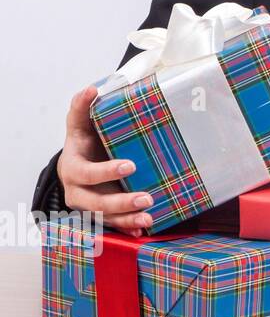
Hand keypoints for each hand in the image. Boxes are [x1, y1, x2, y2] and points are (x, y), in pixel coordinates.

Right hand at [55, 85, 152, 235]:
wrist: (80, 161)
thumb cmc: (84, 141)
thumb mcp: (80, 124)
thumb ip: (81, 107)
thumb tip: (90, 89)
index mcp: (73, 168)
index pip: (86, 174)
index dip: (105, 172)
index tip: (130, 165)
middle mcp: (78, 191)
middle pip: (96, 203)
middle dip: (120, 202)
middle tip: (146, 198)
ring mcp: (89, 206)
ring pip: (106, 218)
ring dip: (128, 219)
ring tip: (149, 216)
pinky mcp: (102, 214)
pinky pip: (114, 225)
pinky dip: (129, 227)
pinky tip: (145, 227)